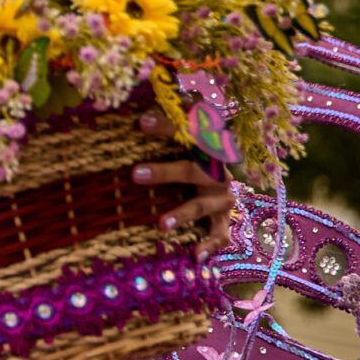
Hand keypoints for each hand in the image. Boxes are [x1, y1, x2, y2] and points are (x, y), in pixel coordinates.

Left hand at [133, 112, 234, 261]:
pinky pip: (219, 234)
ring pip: (201, 205)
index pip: (188, 132)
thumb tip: (138, 103)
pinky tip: (196, 255)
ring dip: (181, 214)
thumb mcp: (183, 138)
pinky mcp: (224, 219)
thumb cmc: (191, 155)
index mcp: (205, 147)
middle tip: (134, 174)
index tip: (141, 122)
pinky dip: (210, 245)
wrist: (224, 181)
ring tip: (160, 225)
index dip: (166, 126)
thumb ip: (167, 125)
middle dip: (164, 172)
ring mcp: (222, 197)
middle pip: (191, 170)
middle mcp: (216, 171)